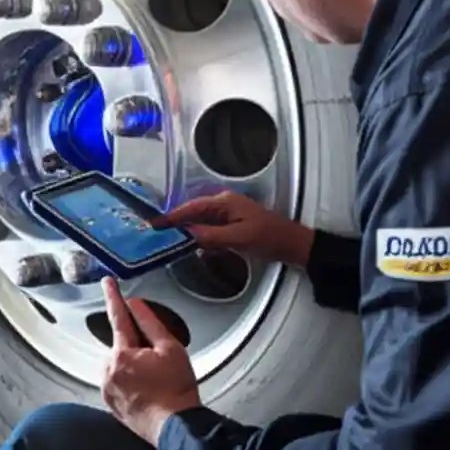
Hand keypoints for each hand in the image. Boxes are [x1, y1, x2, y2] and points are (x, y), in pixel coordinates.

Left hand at [100, 277, 201, 445]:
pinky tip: (146, 390)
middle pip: (120, 345)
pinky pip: (116, 382)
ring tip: (154, 381)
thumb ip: (151, 324)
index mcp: (122, 354)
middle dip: (136, 348)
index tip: (107, 283)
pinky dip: (128, 381)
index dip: (114, 297)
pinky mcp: (109, 402)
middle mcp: (109, 370)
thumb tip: (136, 305)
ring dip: (132, 366)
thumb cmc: (176, 391)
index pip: (117, 318)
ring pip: (118, 364)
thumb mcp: (171, 349)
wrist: (174, 426)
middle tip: (158, 364)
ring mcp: (107, 388)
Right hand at [154, 191, 313, 267]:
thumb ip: (211, 236)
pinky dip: (200, 238)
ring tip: (169, 241)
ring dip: (187, 231)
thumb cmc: (270, 238)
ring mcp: (228, 215)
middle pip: (194, 213)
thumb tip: (188, 235)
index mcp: (225, 202)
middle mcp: (224, 205)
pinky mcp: (232, 226)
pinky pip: (209, 230)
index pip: (192, 207)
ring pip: (201, 222)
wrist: (293, 245)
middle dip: (176, 222)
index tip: (155, 223)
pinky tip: (194, 247)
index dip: (172, 216)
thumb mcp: (238, 238)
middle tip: (157, 233)